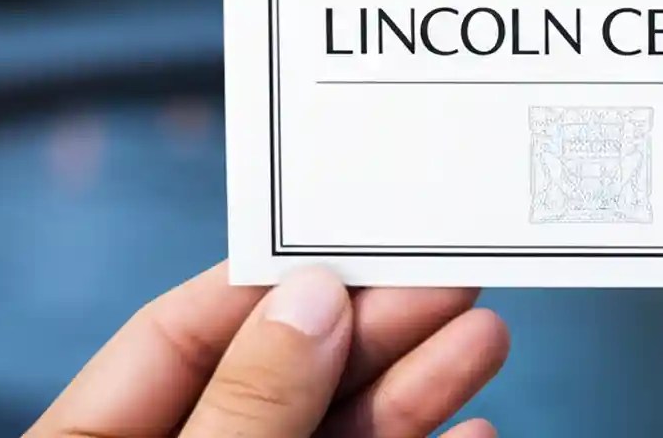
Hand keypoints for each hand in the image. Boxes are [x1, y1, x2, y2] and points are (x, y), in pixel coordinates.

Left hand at [30, 264, 508, 436]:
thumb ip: (246, 406)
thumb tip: (307, 300)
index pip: (178, 335)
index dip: (267, 282)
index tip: (348, 243)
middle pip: (282, 375)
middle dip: (372, 327)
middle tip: (451, 276)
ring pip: (338, 431)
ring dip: (416, 387)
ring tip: (484, 336)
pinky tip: (473, 430)